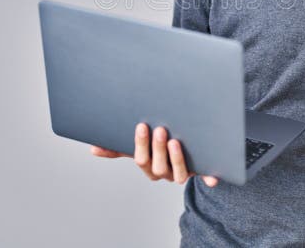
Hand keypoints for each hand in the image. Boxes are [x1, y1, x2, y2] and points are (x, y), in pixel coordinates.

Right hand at [90, 123, 218, 186]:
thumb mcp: (140, 146)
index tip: (142, 126)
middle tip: (159, 129)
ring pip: (178, 174)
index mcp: (149, 166)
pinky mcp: (200, 172)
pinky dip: (209, 177)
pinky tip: (212, 177)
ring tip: (175, 141)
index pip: (141, 159)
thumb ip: (119, 148)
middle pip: (158, 167)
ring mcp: (182, 173)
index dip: (141, 144)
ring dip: (176, 159)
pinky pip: (205, 177)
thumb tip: (92, 149)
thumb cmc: (158, 148)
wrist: (187, 153)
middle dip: (157, 149)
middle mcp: (165, 172)